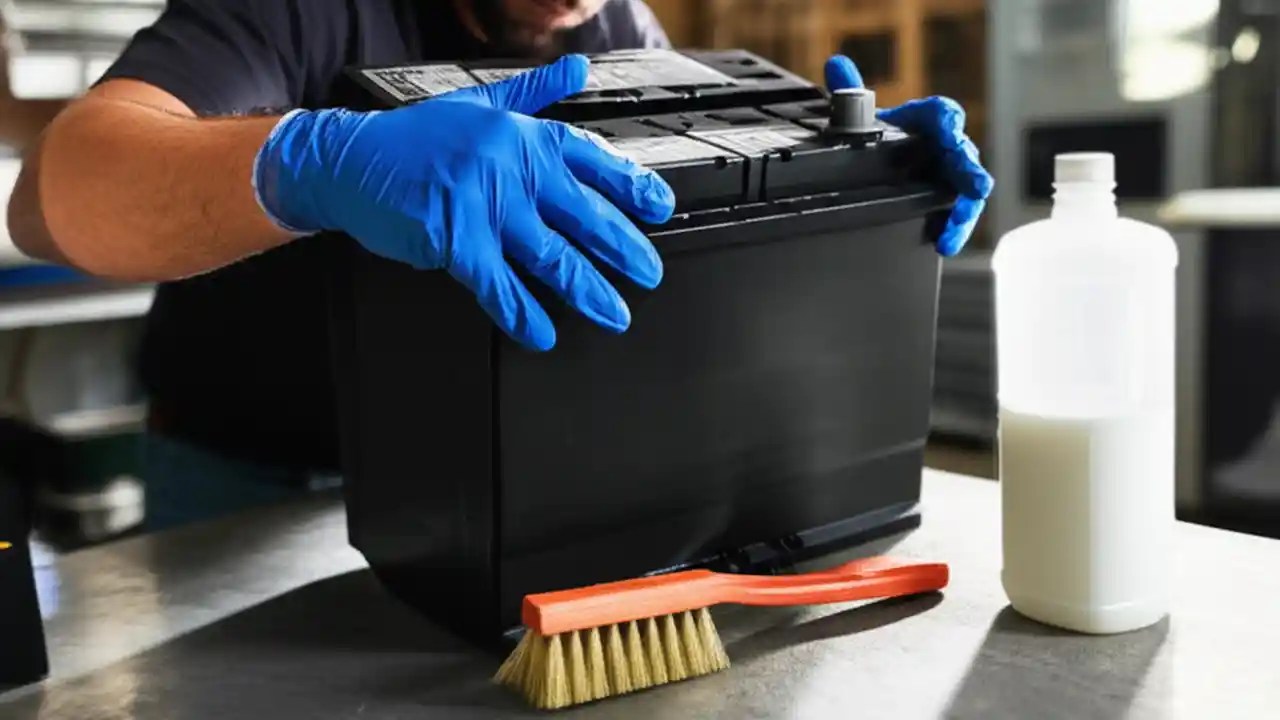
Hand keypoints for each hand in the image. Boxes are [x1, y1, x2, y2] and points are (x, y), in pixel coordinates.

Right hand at [254, 54, 672, 350]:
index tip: (662, 208)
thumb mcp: (480, 101)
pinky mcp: (454, 241)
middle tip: (650, 273)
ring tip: (615, 314)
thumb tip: (577, 69)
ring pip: (551, 257)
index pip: (591, 159)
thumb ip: (535, 92)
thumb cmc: (415, 138)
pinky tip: (542, 334)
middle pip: (583, 215)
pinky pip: (498, 286)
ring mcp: (484, 206)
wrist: (349, 162)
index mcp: (522, 136)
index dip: (631, 186)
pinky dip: (522, 314)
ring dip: (587, 291)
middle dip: (623, 248)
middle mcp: (510, 168)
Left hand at [825, 56, 992, 256]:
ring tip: (952, 234)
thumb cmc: (885, 133)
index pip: (943, 114)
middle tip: (977, 188)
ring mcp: (952, 175)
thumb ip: (851, 92)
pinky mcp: (950, 199)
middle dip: (970, 173)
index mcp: (929, 120)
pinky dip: (953, 229)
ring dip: (962, 213)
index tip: (949, 129)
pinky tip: (945, 245)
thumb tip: (836, 65)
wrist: (889, 157)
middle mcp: (948, 146)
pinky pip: (956, 213)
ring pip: (965, 192)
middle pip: (964, 157)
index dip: (948, 120)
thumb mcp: (866, 116)